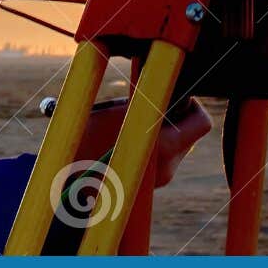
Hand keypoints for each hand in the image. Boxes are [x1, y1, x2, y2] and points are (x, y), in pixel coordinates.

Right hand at [73, 97, 211, 187]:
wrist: (66, 188)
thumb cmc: (86, 143)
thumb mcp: (115, 113)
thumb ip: (145, 99)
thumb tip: (164, 80)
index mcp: (164, 148)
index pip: (202, 122)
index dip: (191, 102)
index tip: (170, 91)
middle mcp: (168, 167)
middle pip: (189, 130)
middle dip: (174, 113)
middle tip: (149, 102)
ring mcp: (161, 180)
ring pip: (176, 143)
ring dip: (160, 128)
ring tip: (131, 122)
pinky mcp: (151, 186)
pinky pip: (162, 157)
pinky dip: (151, 143)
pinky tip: (125, 139)